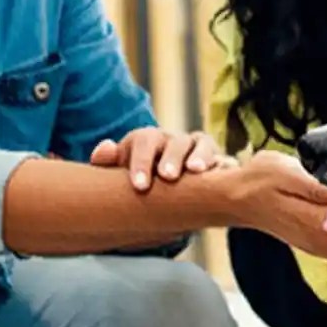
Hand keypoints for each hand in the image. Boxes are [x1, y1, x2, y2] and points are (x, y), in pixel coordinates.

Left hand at [89, 127, 233, 191]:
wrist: (164, 186)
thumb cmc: (139, 177)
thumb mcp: (121, 169)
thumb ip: (109, 161)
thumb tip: (101, 152)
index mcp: (150, 139)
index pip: (145, 142)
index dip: (141, 162)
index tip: (139, 185)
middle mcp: (176, 141)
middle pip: (176, 143)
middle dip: (172, 158)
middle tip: (167, 176)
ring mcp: (199, 149)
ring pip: (203, 145)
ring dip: (200, 157)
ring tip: (196, 171)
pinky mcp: (219, 161)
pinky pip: (225, 160)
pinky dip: (225, 166)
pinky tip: (224, 175)